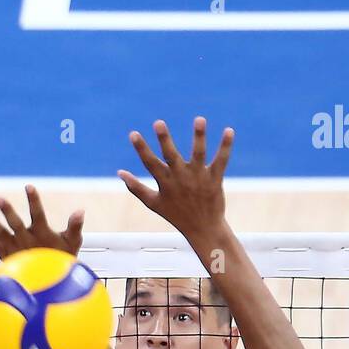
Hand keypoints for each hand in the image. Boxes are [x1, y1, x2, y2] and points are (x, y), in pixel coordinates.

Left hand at [0, 185, 83, 258]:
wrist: (48, 287)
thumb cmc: (62, 260)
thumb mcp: (72, 244)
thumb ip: (75, 226)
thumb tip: (81, 210)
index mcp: (42, 234)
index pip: (38, 214)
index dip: (34, 200)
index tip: (28, 186)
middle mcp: (26, 241)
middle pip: (15, 224)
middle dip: (7, 211)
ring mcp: (14, 249)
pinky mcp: (5, 256)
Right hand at [118, 117, 232, 243]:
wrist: (203, 229)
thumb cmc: (176, 215)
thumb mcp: (153, 203)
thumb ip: (135, 187)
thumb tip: (119, 173)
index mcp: (165, 182)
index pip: (149, 163)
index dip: (141, 148)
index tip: (133, 134)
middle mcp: (181, 177)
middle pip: (171, 155)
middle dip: (164, 139)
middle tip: (158, 123)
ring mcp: (198, 177)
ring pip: (198, 153)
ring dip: (199, 136)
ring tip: (199, 119)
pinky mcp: (214, 179)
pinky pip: (221, 160)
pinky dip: (225, 146)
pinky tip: (229, 131)